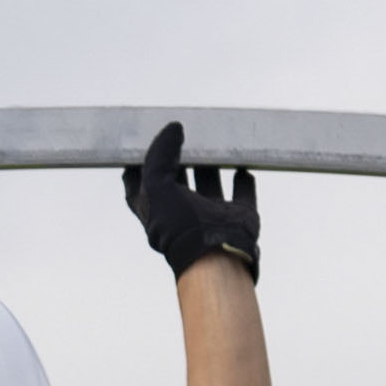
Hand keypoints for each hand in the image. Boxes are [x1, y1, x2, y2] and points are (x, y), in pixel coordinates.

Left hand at [123, 120, 260, 284]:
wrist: (216, 257)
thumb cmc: (179, 227)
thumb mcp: (157, 186)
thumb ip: (159, 156)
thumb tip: (173, 129)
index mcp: (159, 211)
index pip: (144, 186)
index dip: (142, 166)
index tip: (144, 143)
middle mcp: (185, 214)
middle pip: (179, 182)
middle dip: (180, 160)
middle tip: (184, 135)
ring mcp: (213, 216)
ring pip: (210, 185)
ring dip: (212, 167)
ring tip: (213, 143)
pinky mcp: (239, 217)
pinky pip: (243, 195)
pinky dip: (244, 181)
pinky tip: (242, 166)